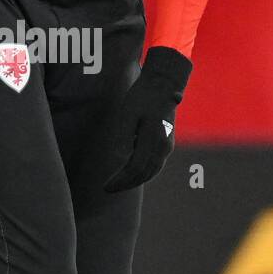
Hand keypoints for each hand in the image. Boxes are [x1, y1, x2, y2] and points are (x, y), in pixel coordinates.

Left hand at [104, 45, 191, 192]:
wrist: (163, 84)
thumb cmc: (142, 96)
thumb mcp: (128, 113)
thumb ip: (124, 136)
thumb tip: (119, 159)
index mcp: (153, 139)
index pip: (135, 168)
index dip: (120, 180)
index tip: (106, 186)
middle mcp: (163, 146)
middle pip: (144, 174)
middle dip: (125, 184)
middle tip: (107, 189)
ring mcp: (167, 146)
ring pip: (151, 172)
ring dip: (134, 181)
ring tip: (118, 185)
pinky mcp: (166, 143)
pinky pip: (155, 165)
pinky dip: (143, 173)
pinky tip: (131, 175)